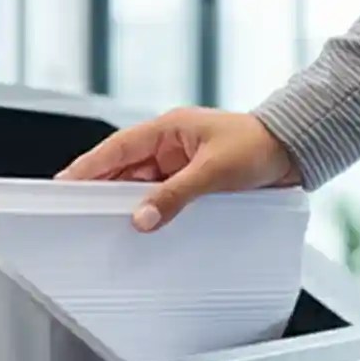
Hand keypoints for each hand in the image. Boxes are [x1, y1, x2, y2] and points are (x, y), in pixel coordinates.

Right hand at [55, 107, 299, 231]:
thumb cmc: (259, 146)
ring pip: (142, 187)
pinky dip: (152, 213)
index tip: (62, 184)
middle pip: (124, 170)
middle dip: (101, 191)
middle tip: (73, 214)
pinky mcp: (194, 183)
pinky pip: (163, 198)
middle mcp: (170, 146)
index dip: (88, 167)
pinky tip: (142, 230)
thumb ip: (175, 196)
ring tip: (103, 229)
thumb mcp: (214, 172)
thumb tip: (141, 219)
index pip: (116, 149)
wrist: (297, 150)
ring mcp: (181, 165)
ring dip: (128, 206)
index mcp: (168, 129)